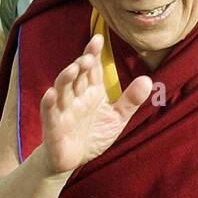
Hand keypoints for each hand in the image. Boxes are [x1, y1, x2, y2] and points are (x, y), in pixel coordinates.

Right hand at [39, 36, 151, 175]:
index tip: (98, 38)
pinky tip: (51, 94)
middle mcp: (76, 97)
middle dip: (81, 64)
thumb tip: (147, 80)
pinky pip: (50, 113)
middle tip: (89, 55)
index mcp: (91, 92)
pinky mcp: (54, 127)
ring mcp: (63, 110)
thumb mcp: (117, 118)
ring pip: (62, 90)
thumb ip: (131, 100)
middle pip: (77, 76)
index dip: (93, 53)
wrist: (74, 160)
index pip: (91, 69)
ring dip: (66, 78)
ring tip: (74, 67)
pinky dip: (49, 103)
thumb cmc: (93, 135)